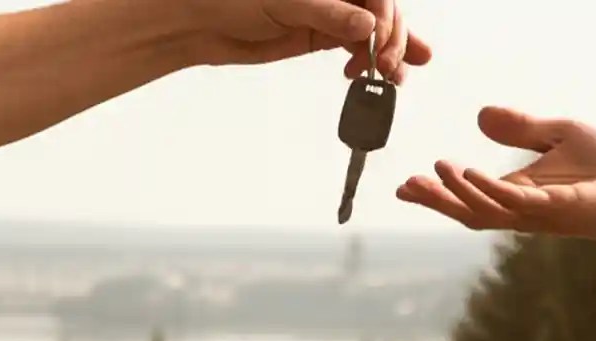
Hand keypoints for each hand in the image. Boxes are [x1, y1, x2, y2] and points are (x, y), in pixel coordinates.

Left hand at [181, 0, 430, 81]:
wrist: (201, 23)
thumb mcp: (283, 4)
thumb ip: (327, 13)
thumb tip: (367, 24)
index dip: (386, 16)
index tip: (380, 40)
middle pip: (382, 13)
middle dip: (392, 39)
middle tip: (387, 65)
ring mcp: (330, 13)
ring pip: (374, 32)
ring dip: (391, 55)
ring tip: (394, 78)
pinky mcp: (321, 36)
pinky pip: (356, 48)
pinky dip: (371, 63)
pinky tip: (380, 78)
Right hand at [397, 107, 595, 245]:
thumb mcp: (559, 135)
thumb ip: (522, 128)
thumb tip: (482, 115)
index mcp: (520, 192)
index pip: (470, 198)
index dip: (438, 194)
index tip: (406, 186)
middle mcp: (523, 209)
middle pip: (469, 212)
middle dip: (437, 202)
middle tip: (407, 187)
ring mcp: (538, 214)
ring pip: (486, 212)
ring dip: (457, 195)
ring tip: (436, 170)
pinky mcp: (557, 212)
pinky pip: (514, 203)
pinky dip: (488, 190)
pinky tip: (469, 174)